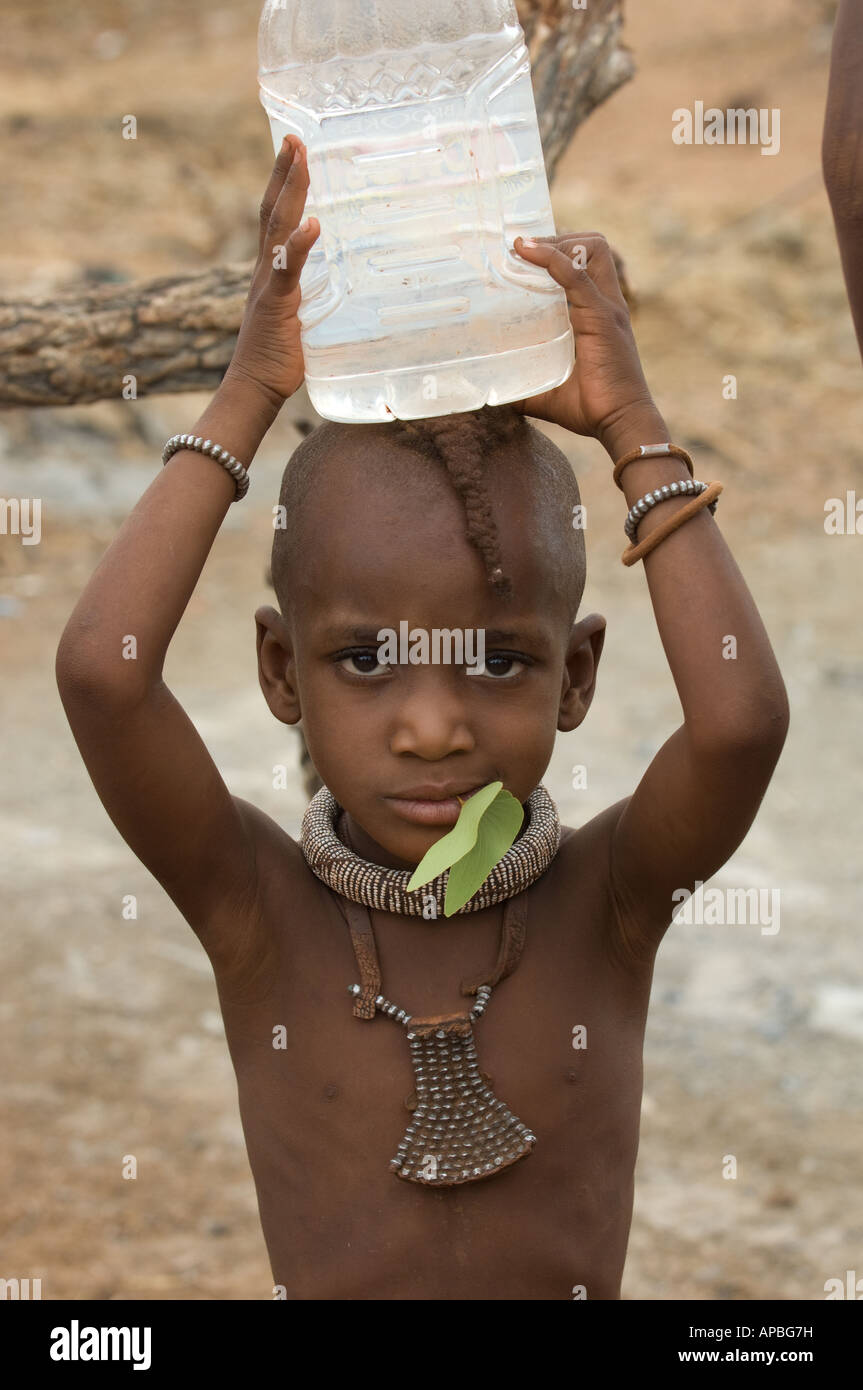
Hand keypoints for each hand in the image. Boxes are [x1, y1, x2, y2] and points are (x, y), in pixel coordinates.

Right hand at [224, 136, 319, 412]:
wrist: (254, 387)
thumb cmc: (280, 358)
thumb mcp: (302, 318)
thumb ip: (315, 297)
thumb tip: (344, 289)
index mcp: (271, 271)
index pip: (275, 217)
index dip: (283, 183)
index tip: (294, 151)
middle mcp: (265, 270)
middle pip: (271, 210)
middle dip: (283, 172)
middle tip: (295, 138)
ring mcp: (268, 284)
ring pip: (276, 228)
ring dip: (289, 191)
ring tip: (299, 158)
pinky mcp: (275, 303)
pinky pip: (287, 269)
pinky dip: (299, 245)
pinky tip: (311, 223)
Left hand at [509, 232, 656, 451]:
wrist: (620, 423)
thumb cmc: (592, 409)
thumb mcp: (549, 393)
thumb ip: (525, 386)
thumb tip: (492, 394)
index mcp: (598, 314)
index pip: (585, 263)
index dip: (558, 250)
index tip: (523, 252)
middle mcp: (605, 304)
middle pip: (593, 245)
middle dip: (558, 238)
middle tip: (521, 250)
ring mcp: (605, 308)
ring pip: (590, 249)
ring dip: (558, 241)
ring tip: (524, 249)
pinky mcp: (600, 318)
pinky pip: (576, 276)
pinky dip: (551, 258)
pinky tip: (526, 251)